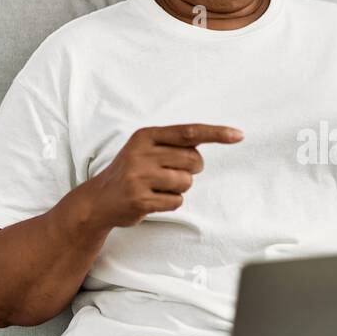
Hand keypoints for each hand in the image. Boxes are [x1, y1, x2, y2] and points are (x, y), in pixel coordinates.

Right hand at [83, 123, 242, 228]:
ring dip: (179, 188)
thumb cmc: (131, 172)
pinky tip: (152, 200)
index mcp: (146, 136)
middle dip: (191, 170)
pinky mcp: (140, 200)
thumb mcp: (146, 149)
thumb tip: (216, 136)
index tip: (239, 135)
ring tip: (157, 188)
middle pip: (194, 161)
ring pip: (186, 183)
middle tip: (170, 173)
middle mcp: (141, 153)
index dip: (216, 133)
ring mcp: (139, 177)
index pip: (189, 132)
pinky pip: (176, 202)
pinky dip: (170, 203)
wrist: (97, 200)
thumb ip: (174, 143)